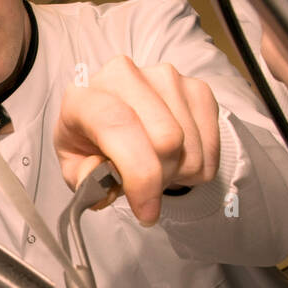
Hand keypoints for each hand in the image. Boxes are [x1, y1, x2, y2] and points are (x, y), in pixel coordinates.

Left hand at [54, 56, 220, 225]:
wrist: (113, 116)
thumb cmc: (91, 144)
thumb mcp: (75, 166)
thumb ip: (82, 177)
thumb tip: (99, 178)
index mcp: (85, 95)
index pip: (118, 124)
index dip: (138, 174)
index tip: (146, 211)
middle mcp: (125, 76)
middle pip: (166, 140)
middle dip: (159, 179)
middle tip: (143, 185)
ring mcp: (165, 77)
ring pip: (191, 147)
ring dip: (179, 172)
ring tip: (155, 165)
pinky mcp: (196, 88)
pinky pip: (212, 145)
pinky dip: (198, 165)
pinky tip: (175, 157)